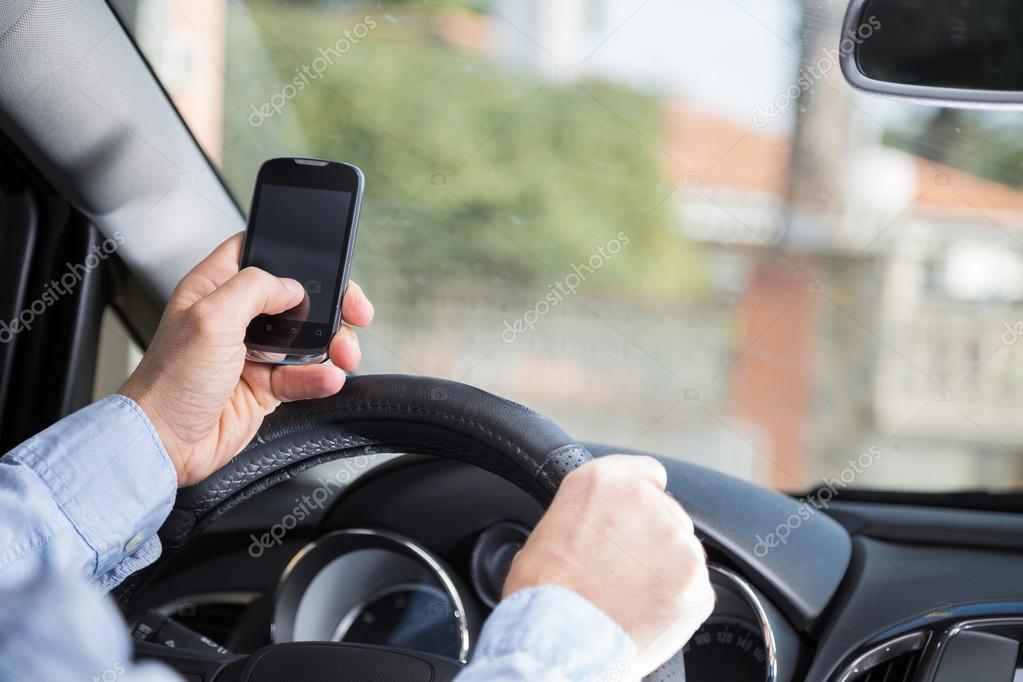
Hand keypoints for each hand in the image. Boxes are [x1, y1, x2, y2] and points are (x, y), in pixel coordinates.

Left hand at [120, 233, 373, 486]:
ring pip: (308, 338)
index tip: (324, 265)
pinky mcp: (265, 386)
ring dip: (332, 344)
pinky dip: (320, 377)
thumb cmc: (168, 384)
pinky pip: (304, 375)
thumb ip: (254, 289)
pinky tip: (327, 377)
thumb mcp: (210, 319)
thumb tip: (291, 285)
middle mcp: (235, 318)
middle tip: (352, 312)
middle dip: (329, 304)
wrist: (165, 445)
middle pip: (295, 297)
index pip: (258, 253)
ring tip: (343, 353)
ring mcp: (252, 352)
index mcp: (214, 289)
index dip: (292, 255)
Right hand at [502, 455, 713, 675]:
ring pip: (683, 553)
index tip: (637, 520)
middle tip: (623, 573)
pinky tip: (646, 615)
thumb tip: (599, 527)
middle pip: (668, 516)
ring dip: (665, 572)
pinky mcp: (695, 581)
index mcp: (606, 480)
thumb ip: (590, 512)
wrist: (558, 638)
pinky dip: (677, 604)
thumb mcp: (552, 525)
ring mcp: (676, 541)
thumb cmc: (543, 591)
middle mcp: (646, 501)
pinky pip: (695, 590)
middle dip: (652, 542)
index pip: (649, 473)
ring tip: (630, 599)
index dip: (643, 500)